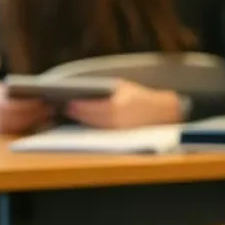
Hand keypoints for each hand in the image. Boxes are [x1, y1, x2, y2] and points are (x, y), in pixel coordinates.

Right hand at [0, 82, 51, 134]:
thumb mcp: (3, 87)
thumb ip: (18, 89)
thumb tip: (41, 88)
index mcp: (2, 104)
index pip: (25, 105)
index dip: (37, 104)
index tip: (48, 99)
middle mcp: (2, 117)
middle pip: (28, 116)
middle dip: (42, 112)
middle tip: (54, 107)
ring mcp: (2, 127)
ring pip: (26, 124)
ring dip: (39, 119)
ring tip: (50, 112)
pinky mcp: (2, 133)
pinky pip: (20, 129)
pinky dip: (31, 124)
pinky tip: (40, 119)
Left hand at [66, 80, 181, 128]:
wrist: (159, 112)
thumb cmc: (141, 97)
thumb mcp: (124, 87)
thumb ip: (105, 90)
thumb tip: (85, 90)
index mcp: (114, 106)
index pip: (87, 106)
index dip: (76, 104)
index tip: (67, 100)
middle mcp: (112, 121)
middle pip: (86, 117)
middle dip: (75, 112)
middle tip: (66, 106)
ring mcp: (113, 131)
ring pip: (90, 124)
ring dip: (80, 118)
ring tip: (72, 112)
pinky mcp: (115, 137)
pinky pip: (97, 129)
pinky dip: (89, 124)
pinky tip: (85, 119)